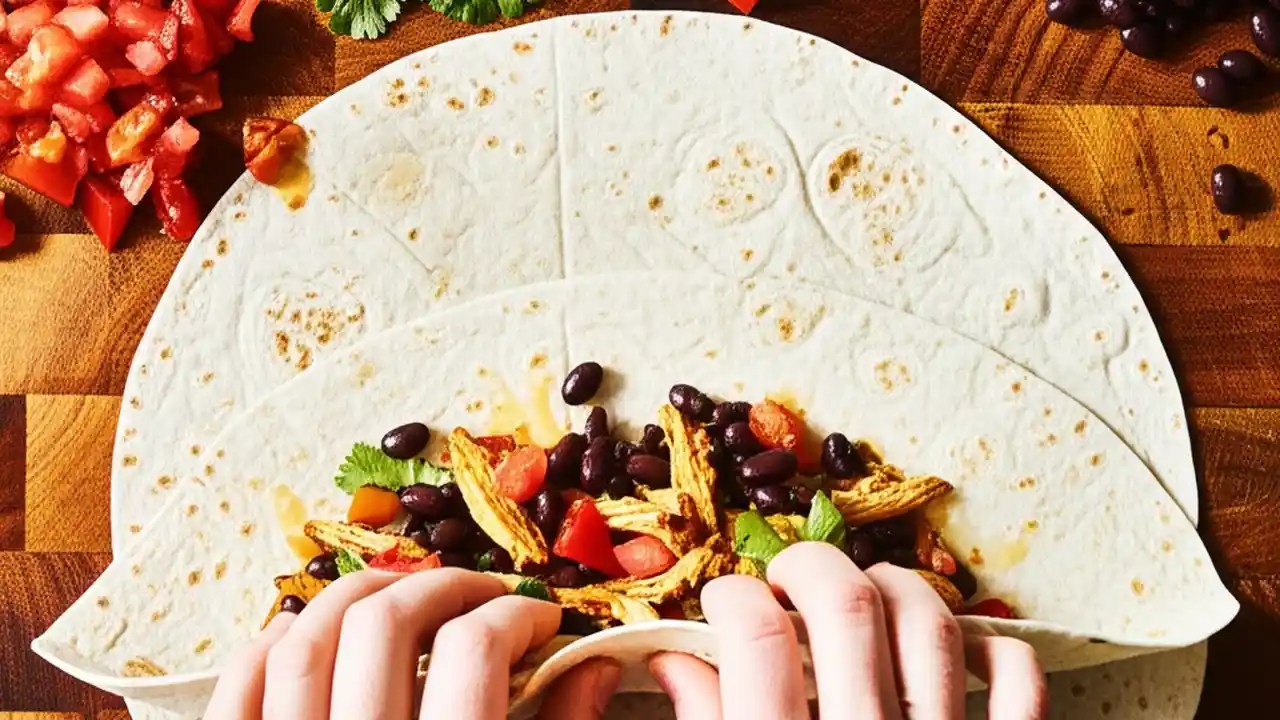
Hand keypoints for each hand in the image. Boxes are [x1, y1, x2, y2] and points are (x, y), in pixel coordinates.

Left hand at [206, 568, 621, 719]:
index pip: (474, 653)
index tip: (540, 618)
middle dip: (444, 586)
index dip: (518, 615)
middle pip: (385, 624)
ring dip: (364, 596)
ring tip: (408, 599)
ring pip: (306, 638)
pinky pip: (241, 682)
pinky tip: (319, 634)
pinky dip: (276, 640)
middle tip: (482, 595)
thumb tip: (595, 666)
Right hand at [648, 543, 1046, 719]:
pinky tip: (964, 644)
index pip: (756, 640)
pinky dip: (999, 651)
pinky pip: (1020, 689)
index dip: (729, 599)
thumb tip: (676, 663)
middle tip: (784, 578)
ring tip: (862, 593)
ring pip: (930, 625)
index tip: (722, 600)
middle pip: (848, 604)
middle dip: (808, 566)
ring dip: (893, 587)